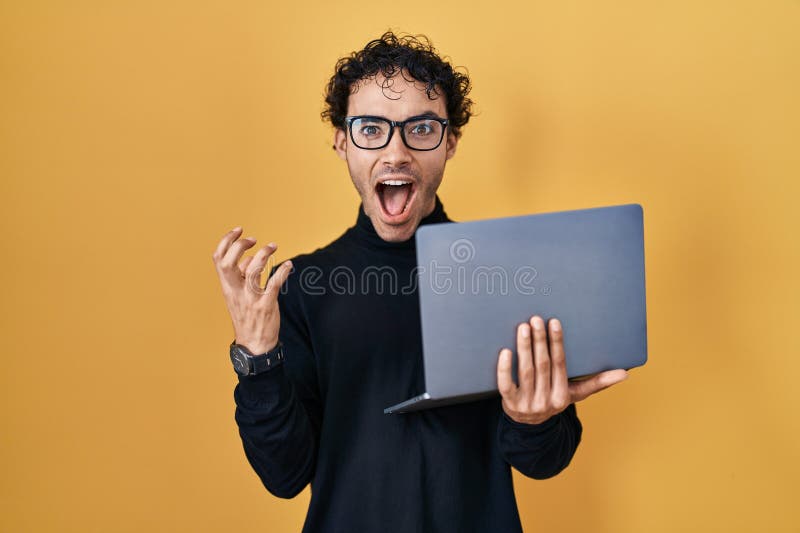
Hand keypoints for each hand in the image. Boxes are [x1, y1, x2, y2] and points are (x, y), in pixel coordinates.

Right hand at [212, 226, 292, 354]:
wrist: (254, 345)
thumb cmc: (247, 317)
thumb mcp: (238, 296)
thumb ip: (242, 276)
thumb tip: (250, 258)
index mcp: (227, 287)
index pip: (218, 259)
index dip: (226, 241)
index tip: (239, 230)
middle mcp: (236, 291)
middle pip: (228, 263)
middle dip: (239, 246)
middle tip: (253, 240)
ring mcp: (250, 299)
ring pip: (252, 271)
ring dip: (263, 254)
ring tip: (273, 246)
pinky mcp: (266, 306)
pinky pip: (273, 284)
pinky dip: (282, 271)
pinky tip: (288, 265)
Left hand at [497, 315, 627, 424]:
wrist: (529, 425)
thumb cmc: (553, 399)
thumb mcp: (575, 393)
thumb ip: (598, 382)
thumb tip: (625, 374)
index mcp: (562, 396)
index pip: (560, 364)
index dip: (557, 343)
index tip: (554, 322)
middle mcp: (545, 400)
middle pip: (543, 366)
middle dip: (540, 341)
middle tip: (535, 319)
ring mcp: (527, 403)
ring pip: (526, 372)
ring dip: (524, 348)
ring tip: (523, 328)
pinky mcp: (509, 404)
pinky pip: (505, 385)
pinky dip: (505, 368)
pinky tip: (505, 351)